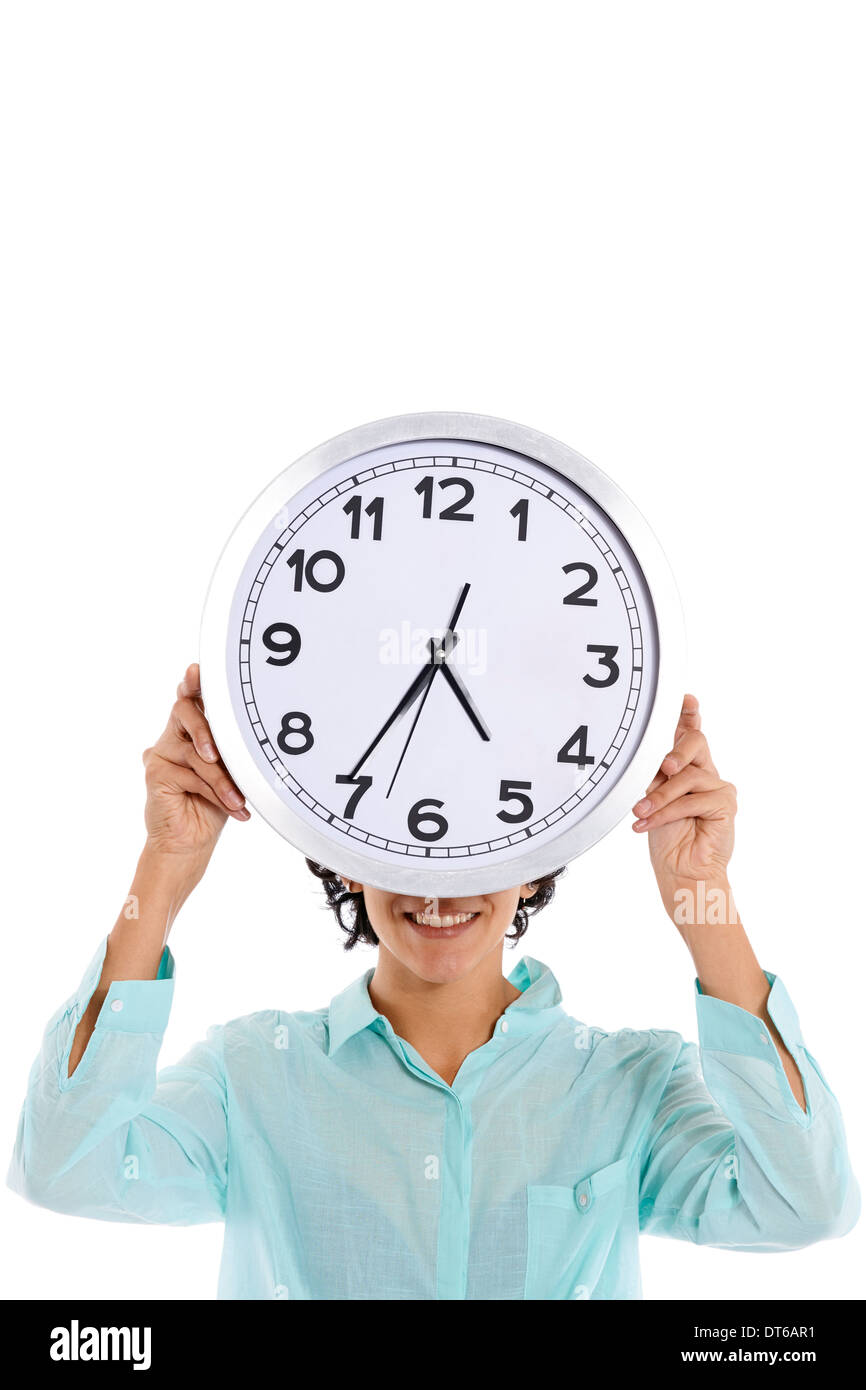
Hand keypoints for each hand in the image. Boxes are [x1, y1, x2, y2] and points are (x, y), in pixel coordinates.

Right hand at [141, 662, 249, 861]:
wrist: (191, 843)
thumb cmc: (213, 805)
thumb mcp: (229, 774)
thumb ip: (230, 752)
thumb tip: (246, 740)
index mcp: (191, 731)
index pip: (190, 697)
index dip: (193, 682)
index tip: (197, 670)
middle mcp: (172, 736)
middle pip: (185, 710)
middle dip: (206, 727)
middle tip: (219, 752)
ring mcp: (160, 753)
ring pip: (196, 752)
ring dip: (223, 779)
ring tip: (239, 801)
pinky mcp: (154, 773)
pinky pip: (192, 775)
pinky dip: (216, 793)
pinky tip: (232, 809)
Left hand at [631, 694, 736, 915]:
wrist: (681, 872)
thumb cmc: (666, 837)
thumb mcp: (652, 798)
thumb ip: (653, 774)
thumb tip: (644, 754)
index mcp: (688, 767)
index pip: (690, 732)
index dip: (688, 713)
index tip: (684, 697)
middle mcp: (706, 772)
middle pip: (695, 741)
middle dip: (675, 749)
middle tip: (662, 767)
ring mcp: (719, 786)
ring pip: (687, 777)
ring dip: (658, 797)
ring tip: (639, 813)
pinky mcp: (726, 803)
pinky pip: (692, 799)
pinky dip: (665, 812)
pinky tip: (646, 825)